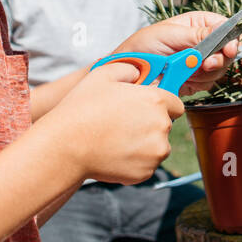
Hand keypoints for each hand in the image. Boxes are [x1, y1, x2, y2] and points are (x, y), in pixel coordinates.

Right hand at [49, 61, 184, 184]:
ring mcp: (155, 152)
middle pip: (165, 126)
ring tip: (116, 139)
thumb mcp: (103, 74)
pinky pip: (146, 165)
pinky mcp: (145, 172)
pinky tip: (114, 153)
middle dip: (150, 125)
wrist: (65, 146)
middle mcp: (161, 126)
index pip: (175, 104)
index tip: (145, 109)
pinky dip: (134, 162)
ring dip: (144, 144)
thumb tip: (139, 73)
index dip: (161, 106)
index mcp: (156, 101)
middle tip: (123, 124)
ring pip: (157, 147)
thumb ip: (129, 69)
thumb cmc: (82, 109)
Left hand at [116, 11, 241, 96]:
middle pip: (227, 51)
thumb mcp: (169, 34)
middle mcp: (203, 42)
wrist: (130, 72)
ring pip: (220, 69)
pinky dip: (198, 83)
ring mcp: (200, 62)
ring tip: (186, 71)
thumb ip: (197, 34)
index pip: (225, 27)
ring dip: (205, 72)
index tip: (229, 48)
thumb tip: (222, 29)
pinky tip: (185, 79)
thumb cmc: (143, 45)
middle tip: (206, 64)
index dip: (231, 38)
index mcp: (198, 24)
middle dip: (219, 59)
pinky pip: (209, 83)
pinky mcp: (196, 79)